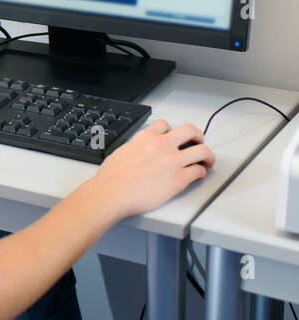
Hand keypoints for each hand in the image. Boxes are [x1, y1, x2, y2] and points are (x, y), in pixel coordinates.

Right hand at [87, 119, 214, 222]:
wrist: (111, 194)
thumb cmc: (111, 179)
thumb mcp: (120, 152)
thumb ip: (135, 147)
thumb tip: (139, 151)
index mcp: (145, 138)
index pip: (165, 125)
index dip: (172, 131)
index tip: (174, 137)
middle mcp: (161, 146)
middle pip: (190, 130)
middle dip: (198, 136)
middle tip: (198, 142)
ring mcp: (173, 161)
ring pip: (203, 150)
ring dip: (207, 155)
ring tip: (207, 161)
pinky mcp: (179, 179)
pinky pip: (199, 171)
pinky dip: (201, 173)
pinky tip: (197, 176)